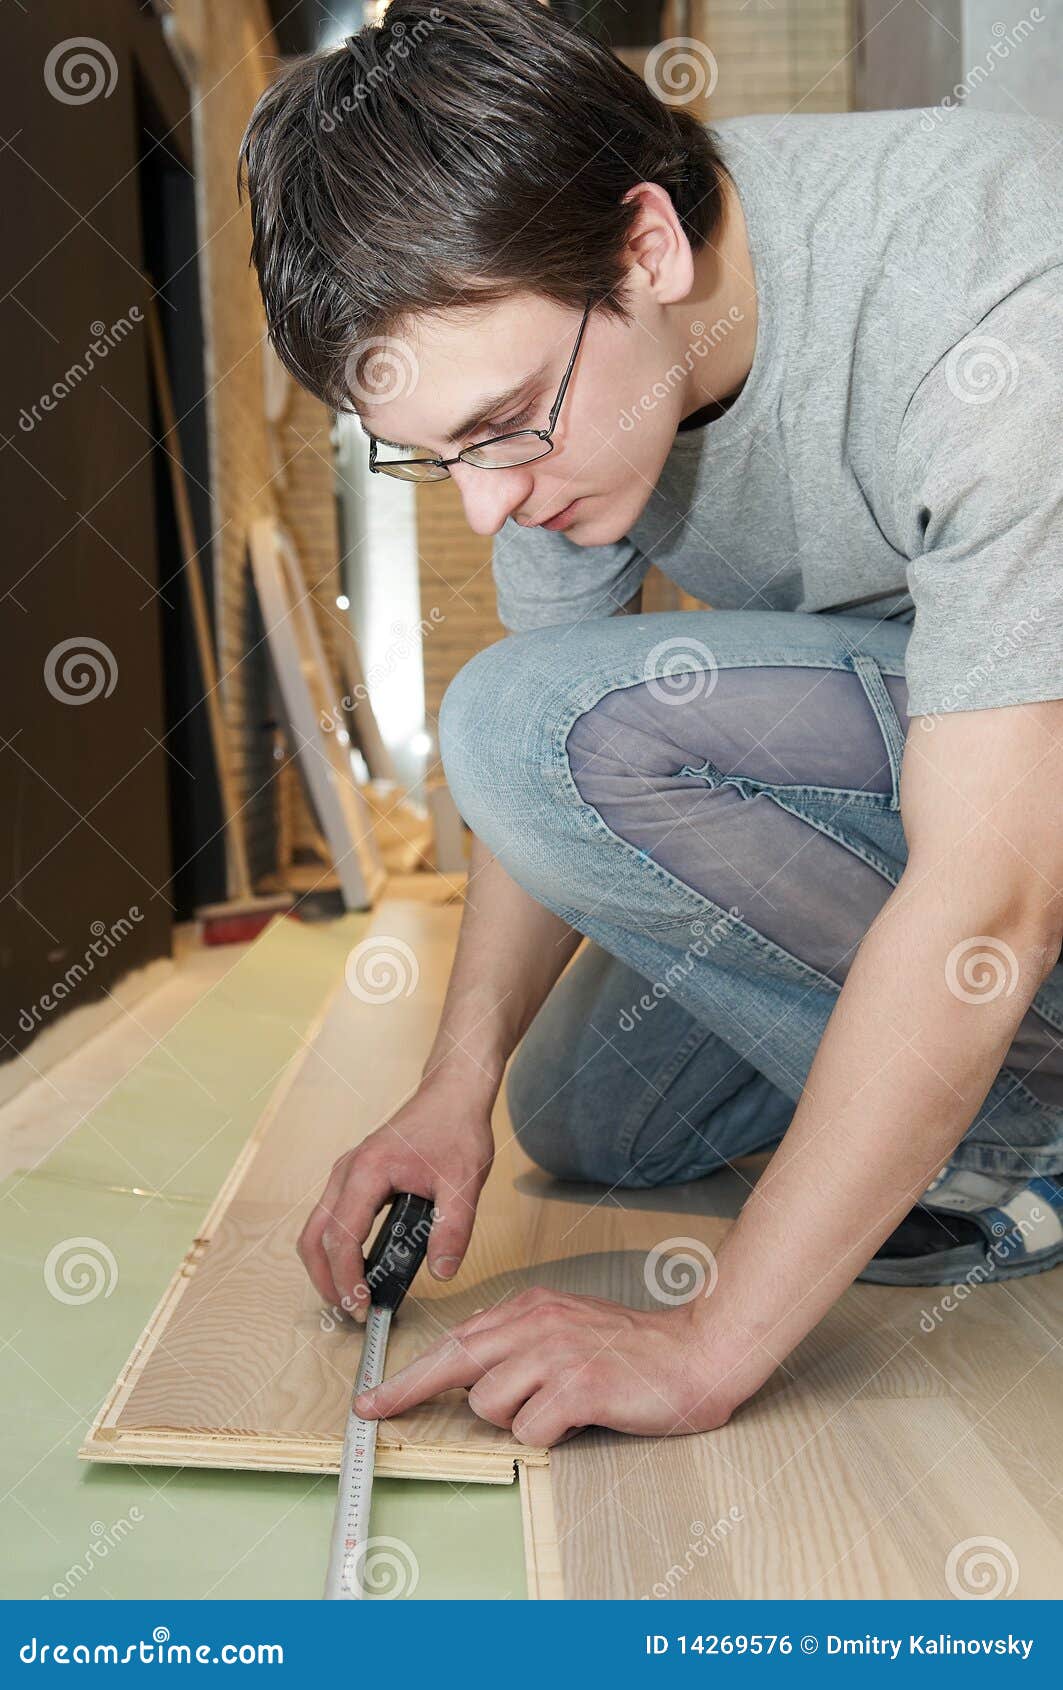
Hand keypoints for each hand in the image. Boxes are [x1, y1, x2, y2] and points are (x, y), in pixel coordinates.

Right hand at [297, 1067, 494, 1319]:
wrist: (453, 1092)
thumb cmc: (456, 1129)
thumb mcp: (463, 1182)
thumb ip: (453, 1229)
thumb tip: (442, 1273)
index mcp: (369, 1171)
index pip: (343, 1236)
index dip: (347, 1277)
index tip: (362, 1307)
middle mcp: (347, 1171)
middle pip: (314, 1236)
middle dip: (326, 1279)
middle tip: (352, 1311)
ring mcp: (346, 1172)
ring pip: (317, 1227)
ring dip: (326, 1265)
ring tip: (353, 1296)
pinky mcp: (354, 1175)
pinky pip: (331, 1217)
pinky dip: (335, 1247)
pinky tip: (360, 1266)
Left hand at [353, 1286, 731, 1446]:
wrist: (695, 1354)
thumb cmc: (633, 1351)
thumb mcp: (566, 1328)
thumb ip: (520, 1343)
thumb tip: (471, 1376)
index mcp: (531, 1307)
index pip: (456, 1340)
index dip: (410, 1372)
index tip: (374, 1395)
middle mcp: (536, 1324)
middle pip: (451, 1362)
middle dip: (406, 1390)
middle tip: (372, 1410)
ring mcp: (554, 1354)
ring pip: (489, 1405)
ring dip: (515, 1420)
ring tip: (557, 1409)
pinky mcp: (576, 1387)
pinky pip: (530, 1430)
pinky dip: (549, 1435)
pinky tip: (579, 1419)